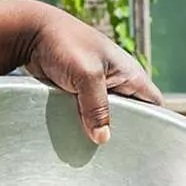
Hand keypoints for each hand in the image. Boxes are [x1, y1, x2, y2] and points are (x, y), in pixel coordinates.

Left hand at [20, 7, 161, 144]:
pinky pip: (86, 114)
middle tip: (113, 152)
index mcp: (130, 74)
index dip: (154, 123)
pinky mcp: (79, 92)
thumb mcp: (86, 75)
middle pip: (130, 115)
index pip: (154, 104)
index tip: (144, 145)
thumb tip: (103, 138)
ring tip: (92, 148)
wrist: (31, 33)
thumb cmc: (65, 43)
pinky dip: (81, 124)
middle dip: (121, 131)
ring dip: (97, 128)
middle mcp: (118, 81)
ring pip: (105, 117)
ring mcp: (98, 87)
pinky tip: (75, 136)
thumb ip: (97, 108)